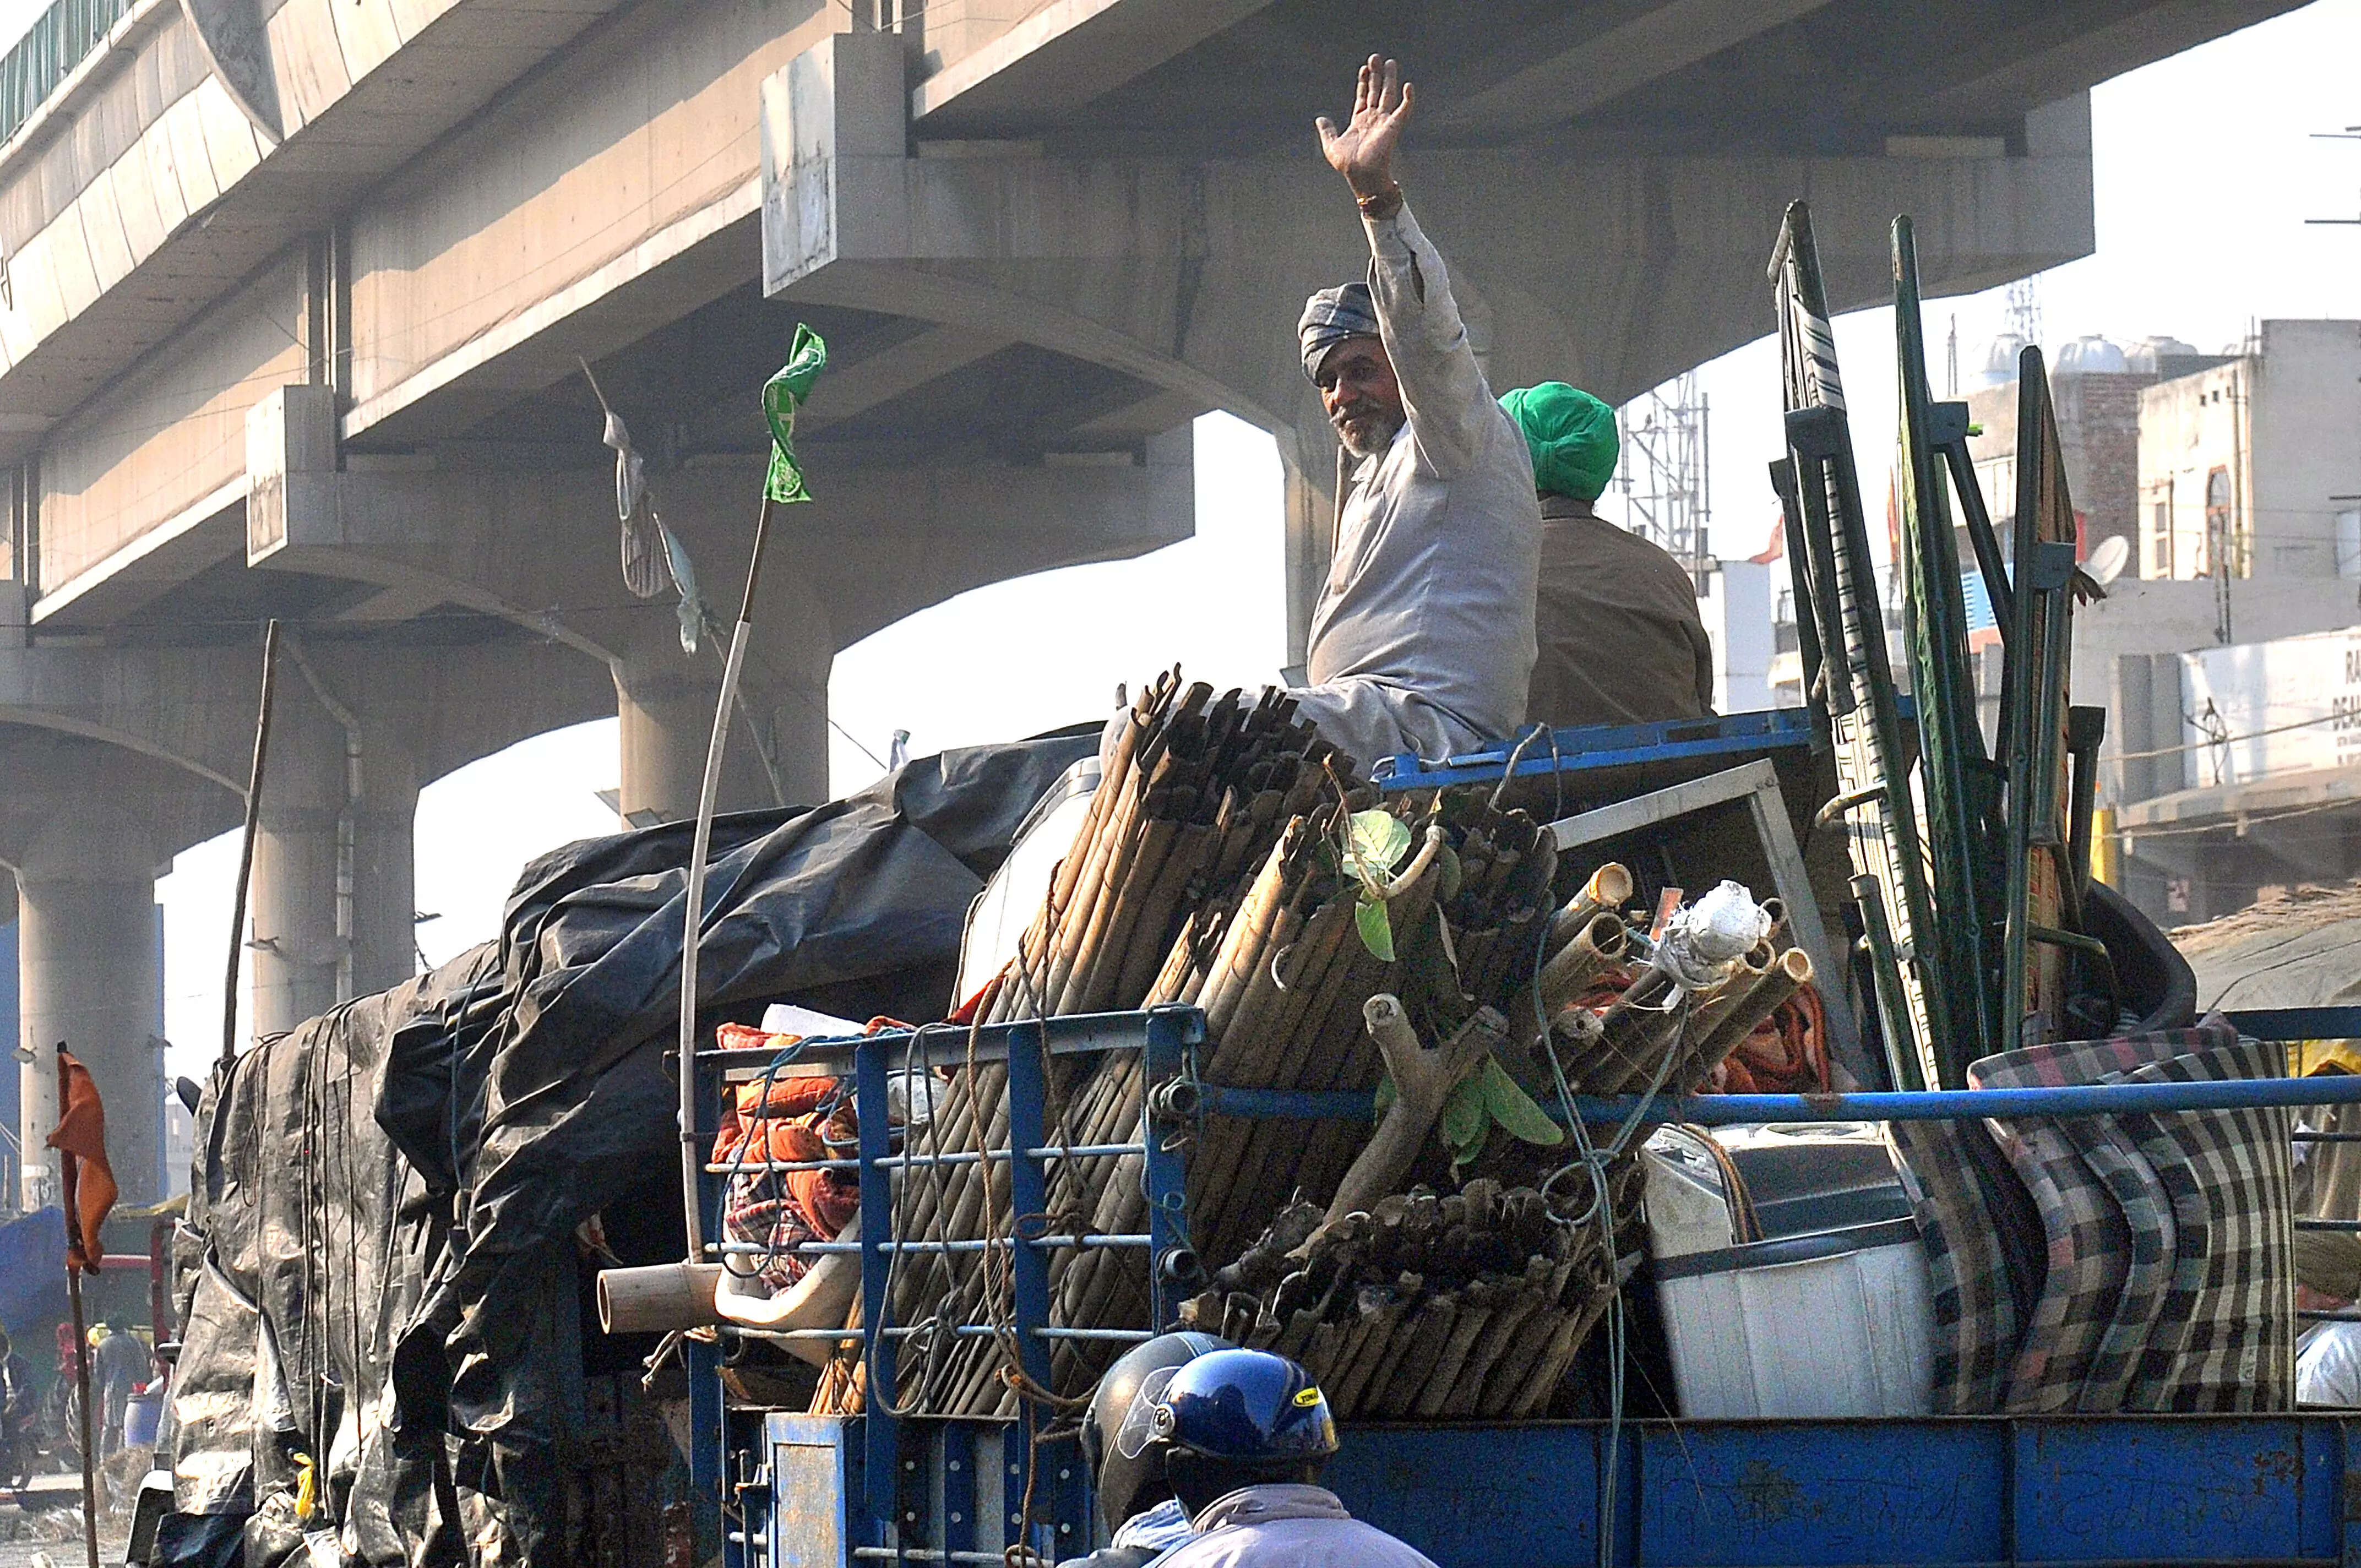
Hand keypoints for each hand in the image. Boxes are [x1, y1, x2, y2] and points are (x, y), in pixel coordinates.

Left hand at [1316, 55, 1413, 198]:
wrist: (1360, 176)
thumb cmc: (1348, 165)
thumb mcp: (1330, 146)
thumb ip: (1327, 131)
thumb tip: (1320, 118)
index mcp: (1359, 121)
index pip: (1363, 96)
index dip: (1363, 82)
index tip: (1363, 68)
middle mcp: (1373, 119)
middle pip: (1376, 91)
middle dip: (1376, 75)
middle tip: (1375, 57)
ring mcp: (1384, 121)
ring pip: (1388, 95)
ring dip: (1389, 79)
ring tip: (1390, 62)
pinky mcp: (1393, 127)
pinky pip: (1404, 110)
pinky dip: (1408, 99)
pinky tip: (1408, 85)